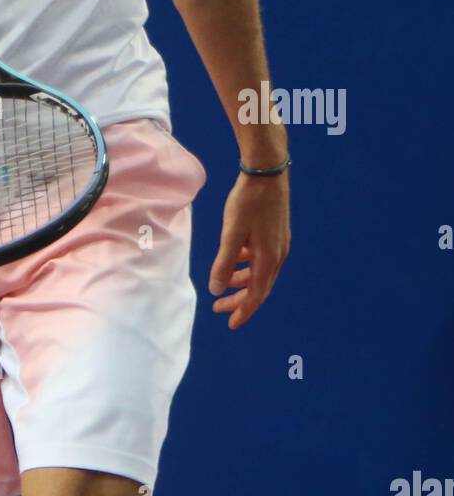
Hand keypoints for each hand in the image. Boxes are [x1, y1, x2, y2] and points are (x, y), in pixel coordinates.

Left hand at [208, 171, 290, 328]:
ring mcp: (278, 244)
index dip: (243, 311)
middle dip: (239, 300)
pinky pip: (261, 258)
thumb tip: (217, 289)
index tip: (230, 324)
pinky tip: (234, 258)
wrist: (267, 171)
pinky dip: (247, 264)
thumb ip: (224, 262)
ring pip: (259, 272)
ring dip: (241, 281)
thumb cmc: (248, 201)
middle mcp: (278, 255)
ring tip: (222, 286)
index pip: (256, 295)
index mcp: (268, 259)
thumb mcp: (232, 233)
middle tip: (220, 309)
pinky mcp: (275, 233)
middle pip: (259, 287)